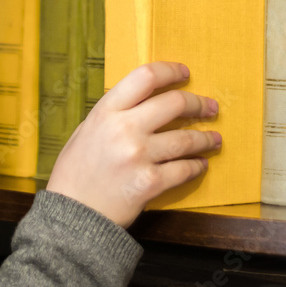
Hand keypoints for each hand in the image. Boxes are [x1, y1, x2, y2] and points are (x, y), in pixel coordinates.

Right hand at [46, 62, 219, 227]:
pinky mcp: (149, 183)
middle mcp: (124, 128)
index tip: (185, 74)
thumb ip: (115, 113)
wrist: (72, 215)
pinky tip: (201, 164)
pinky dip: (197, 166)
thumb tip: (147, 99)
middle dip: (198, 104)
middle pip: (175, 103)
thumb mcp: (87, 130)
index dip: (170, 71)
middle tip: (209, 108)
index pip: (146, 76)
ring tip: (214, 139)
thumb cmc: (76, 171)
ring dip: (206, 138)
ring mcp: (138, 156)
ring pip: (186, 138)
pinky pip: (184, 170)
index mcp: (106, 110)